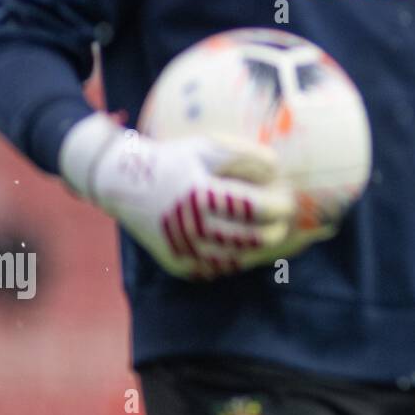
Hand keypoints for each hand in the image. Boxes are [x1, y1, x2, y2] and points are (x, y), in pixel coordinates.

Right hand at [59, 113, 294, 278]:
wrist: (123, 185)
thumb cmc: (173, 160)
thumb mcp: (207, 146)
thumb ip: (246, 154)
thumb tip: (279, 169)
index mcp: (198, 195)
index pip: (253, 208)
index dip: (278, 206)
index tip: (291, 198)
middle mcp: (190, 228)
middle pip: (251, 239)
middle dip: (277, 230)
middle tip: (290, 219)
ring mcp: (184, 252)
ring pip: (240, 260)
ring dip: (266, 250)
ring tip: (283, 235)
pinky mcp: (181, 266)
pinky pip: (222, 268)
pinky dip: (244, 259)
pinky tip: (259, 247)